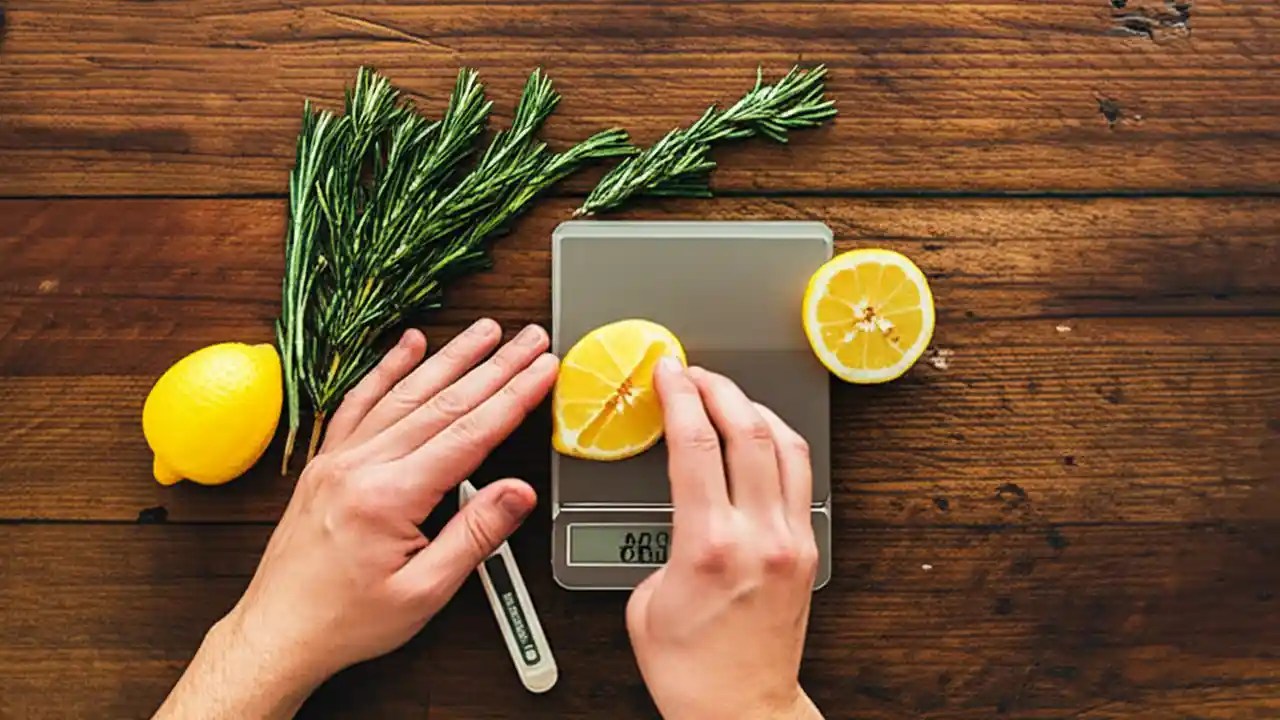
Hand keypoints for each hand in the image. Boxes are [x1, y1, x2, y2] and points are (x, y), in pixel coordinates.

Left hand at [156, 319, 557, 718]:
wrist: (278, 633)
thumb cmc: (347, 621)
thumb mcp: (424, 592)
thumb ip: (475, 536)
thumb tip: (518, 493)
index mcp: (388, 498)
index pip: (469, 434)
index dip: (513, 397)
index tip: (543, 369)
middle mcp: (360, 467)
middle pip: (442, 403)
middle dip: (494, 366)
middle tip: (529, 339)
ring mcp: (338, 459)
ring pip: (404, 393)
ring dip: (450, 357)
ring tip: (485, 331)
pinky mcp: (325, 462)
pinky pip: (358, 402)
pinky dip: (386, 369)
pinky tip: (409, 345)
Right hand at [627, 360, 822, 719]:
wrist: (739, 710)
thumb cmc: (689, 669)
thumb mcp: (645, 599)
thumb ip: (658, 543)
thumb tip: (675, 508)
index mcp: (709, 547)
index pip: (696, 445)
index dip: (679, 396)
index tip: (667, 372)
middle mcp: (759, 537)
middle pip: (747, 430)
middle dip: (717, 387)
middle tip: (693, 372)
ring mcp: (790, 541)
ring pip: (786, 446)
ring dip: (754, 408)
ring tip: (728, 394)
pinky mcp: (806, 552)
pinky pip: (799, 478)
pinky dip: (778, 444)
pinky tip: (759, 437)